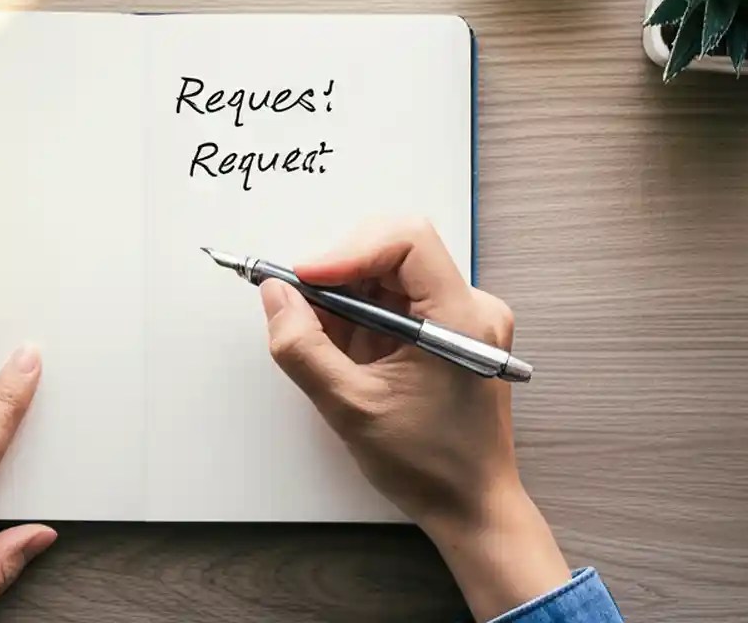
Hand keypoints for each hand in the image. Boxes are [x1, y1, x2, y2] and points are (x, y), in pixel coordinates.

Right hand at [260, 218, 569, 621]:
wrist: (472, 506)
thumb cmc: (429, 465)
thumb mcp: (350, 408)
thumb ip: (303, 347)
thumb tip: (275, 295)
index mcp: (460, 319)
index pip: (407, 241)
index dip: (349, 249)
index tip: (306, 278)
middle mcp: (470, 307)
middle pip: (394, 250)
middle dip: (338, 270)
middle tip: (296, 301)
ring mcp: (462, 318)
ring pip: (389, 274)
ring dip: (344, 294)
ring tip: (316, 333)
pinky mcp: (447, 330)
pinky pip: (395, 299)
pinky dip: (358, 313)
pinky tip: (340, 346)